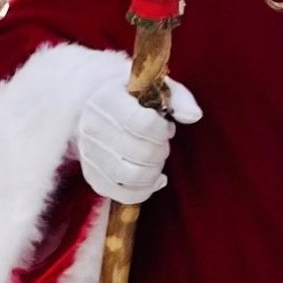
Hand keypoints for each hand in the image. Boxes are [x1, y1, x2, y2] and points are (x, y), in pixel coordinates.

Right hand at [75, 75, 202, 206]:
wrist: (97, 107)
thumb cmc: (134, 98)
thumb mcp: (157, 88)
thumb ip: (180, 98)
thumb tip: (194, 115)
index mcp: (108, 100)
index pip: (144, 124)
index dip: (163, 129)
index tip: (166, 126)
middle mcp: (92, 126)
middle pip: (142, 154)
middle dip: (161, 151)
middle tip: (161, 143)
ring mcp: (89, 153)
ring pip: (134, 177)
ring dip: (155, 171)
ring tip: (155, 159)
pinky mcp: (91, 175)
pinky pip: (123, 195)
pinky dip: (145, 191)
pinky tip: (154, 179)